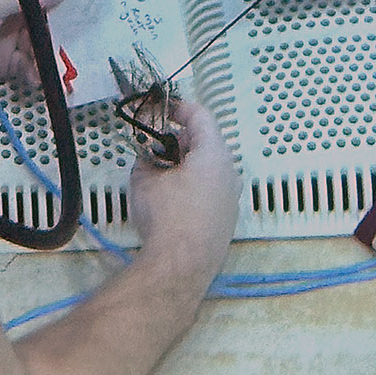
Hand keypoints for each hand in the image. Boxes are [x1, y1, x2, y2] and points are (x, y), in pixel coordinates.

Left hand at [0, 0, 69, 96]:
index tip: (88, 0)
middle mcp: (9, 9)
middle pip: (45, 16)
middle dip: (58, 31)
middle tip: (69, 46)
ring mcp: (7, 37)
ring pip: (40, 43)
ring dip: (47, 56)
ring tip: (47, 70)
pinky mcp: (3, 63)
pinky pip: (29, 64)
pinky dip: (36, 71)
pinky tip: (35, 79)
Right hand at [128, 100, 239, 286]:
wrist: (180, 266)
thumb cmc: (165, 217)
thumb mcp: (144, 179)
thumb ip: (146, 157)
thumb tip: (147, 155)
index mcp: (214, 154)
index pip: (200, 116)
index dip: (179, 108)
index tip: (163, 109)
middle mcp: (230, 173)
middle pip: (207, 142)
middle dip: (179, 140)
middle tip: (155, 145)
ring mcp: (231, 198)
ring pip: (210, 168)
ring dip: (187, 164)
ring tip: (160, 174)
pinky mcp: (226, 220)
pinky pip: (211, 191)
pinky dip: (194, 185)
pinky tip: (172, 200)